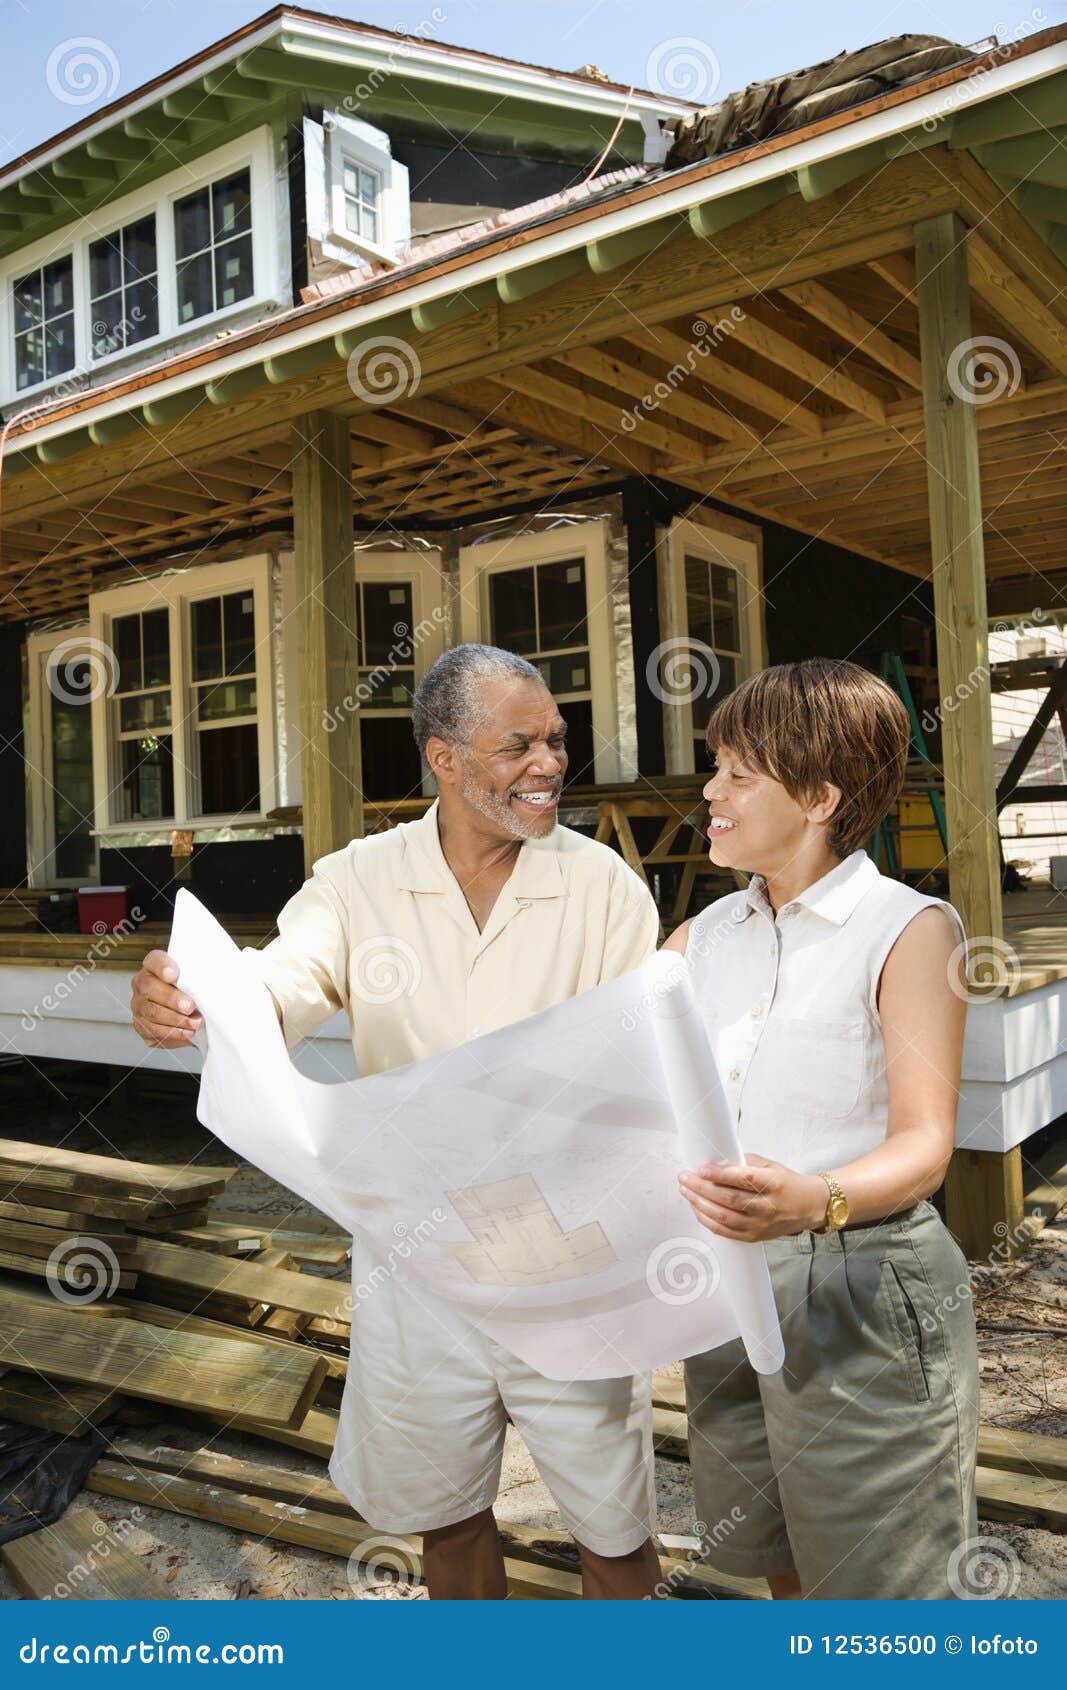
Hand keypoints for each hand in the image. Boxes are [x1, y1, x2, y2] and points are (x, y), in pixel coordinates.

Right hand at [130, 949, 202, 1048]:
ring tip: (195, 1022)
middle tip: (190, 1006)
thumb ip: (200, 974)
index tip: (174, 975)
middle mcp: (142, 983)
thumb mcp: (198, 977)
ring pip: (152, 1013)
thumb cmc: (195, 990)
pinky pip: (154, 1031)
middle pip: (149, 988)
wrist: (191, 1012)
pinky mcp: (142, 1026)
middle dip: (171, 999)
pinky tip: (187, 1032)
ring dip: (176, 1019)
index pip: (154, 960)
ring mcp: (139, 1006)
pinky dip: (173, 1033)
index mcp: (153, 965)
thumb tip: (218, 974)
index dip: (162, 966)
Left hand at [678, 1154, 827, 1241]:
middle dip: (701, 1187)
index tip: (700, 1168)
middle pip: (728, 1199)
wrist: (809, 1206)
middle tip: (684, 1177)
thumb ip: (745, 1162)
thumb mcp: (771, 1166)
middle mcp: (767, 1206)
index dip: (719, 1174)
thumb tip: (717, 1161)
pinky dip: (708, 1221)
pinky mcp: (755, 1236)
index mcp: (773, 1183)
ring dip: (700, 1204)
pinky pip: (726, 1232)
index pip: (743, 1179)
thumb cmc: (788, 1183)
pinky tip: (697, 1209)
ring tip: (686, 1191)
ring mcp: (761, 1224)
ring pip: (724, 1217)